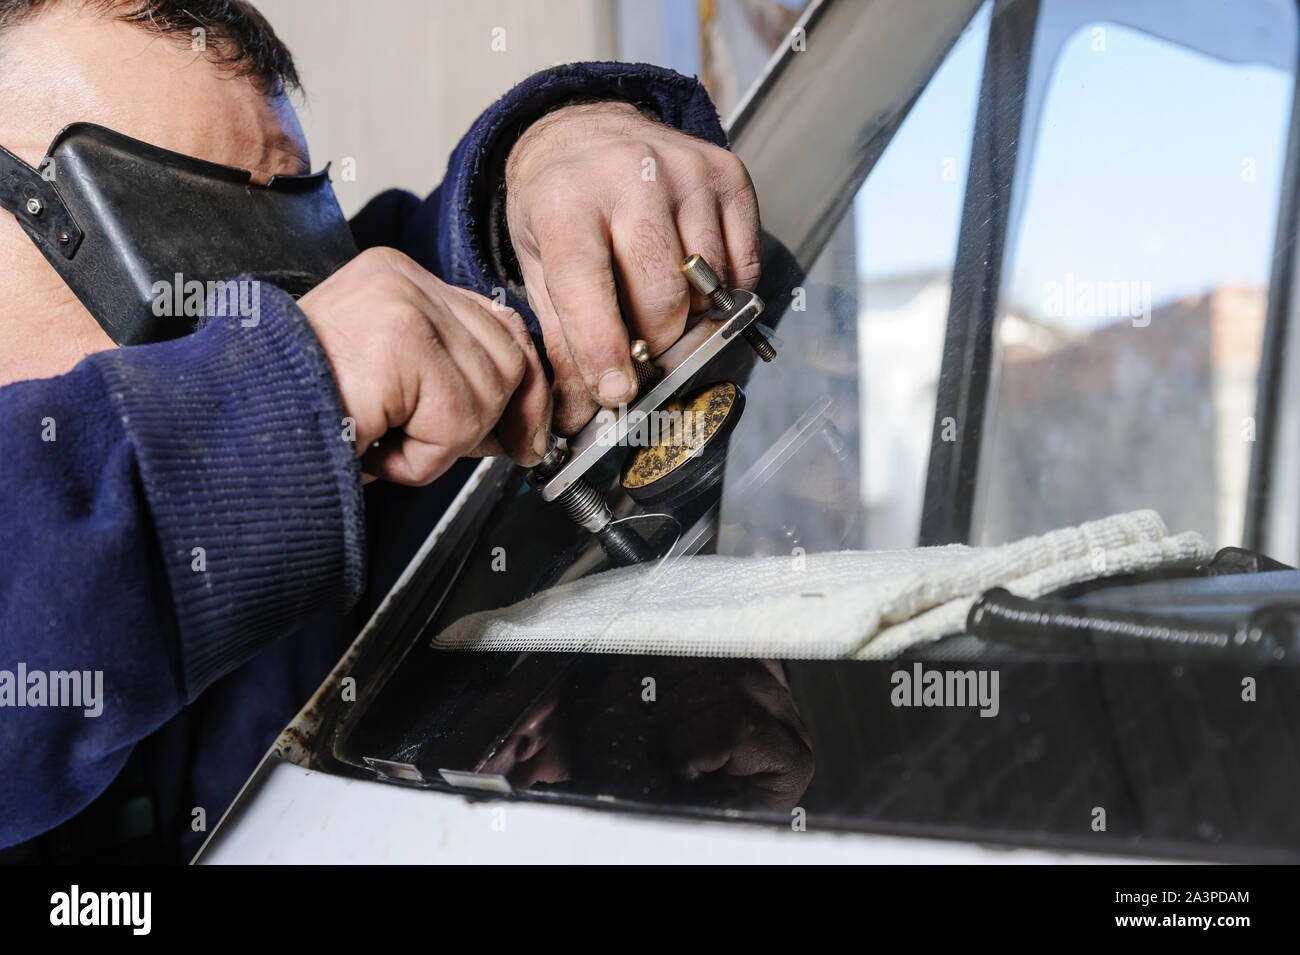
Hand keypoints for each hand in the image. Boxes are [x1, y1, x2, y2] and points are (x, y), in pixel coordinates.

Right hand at [298, 247, 551, 483]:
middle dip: (479, 421)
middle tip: (416, 442)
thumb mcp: (391, 391)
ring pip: (487, 396)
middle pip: (508, 361)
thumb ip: (451, 383)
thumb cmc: (297, 417)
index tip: (519, 434)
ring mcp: (403, 302)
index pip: (501, 328)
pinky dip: (421, 459)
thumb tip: (525, 421)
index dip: (515, 389)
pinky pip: (457, 422)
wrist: (230, 431)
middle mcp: (403, 278)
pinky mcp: (403, 338)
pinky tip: (374, 443)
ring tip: (379, 436)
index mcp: (398, 280)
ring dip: (439, 445)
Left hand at [506, 101, 760, 433]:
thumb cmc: (561, 206)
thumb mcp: (537, 268)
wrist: (586, 131)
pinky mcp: (728, 174)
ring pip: (706, 287)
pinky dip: (722, 291)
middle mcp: (629, 174)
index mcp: (565, 199)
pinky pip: (742, 266)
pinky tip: (692, 279)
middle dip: (652, 343)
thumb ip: (561, 344)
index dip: (604, 348)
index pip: (588, 285)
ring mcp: (686, 171)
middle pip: (661, 298)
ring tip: (659, 304)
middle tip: (639, 350)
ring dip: (688, 316)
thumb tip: (581, 417)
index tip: (617, 394)